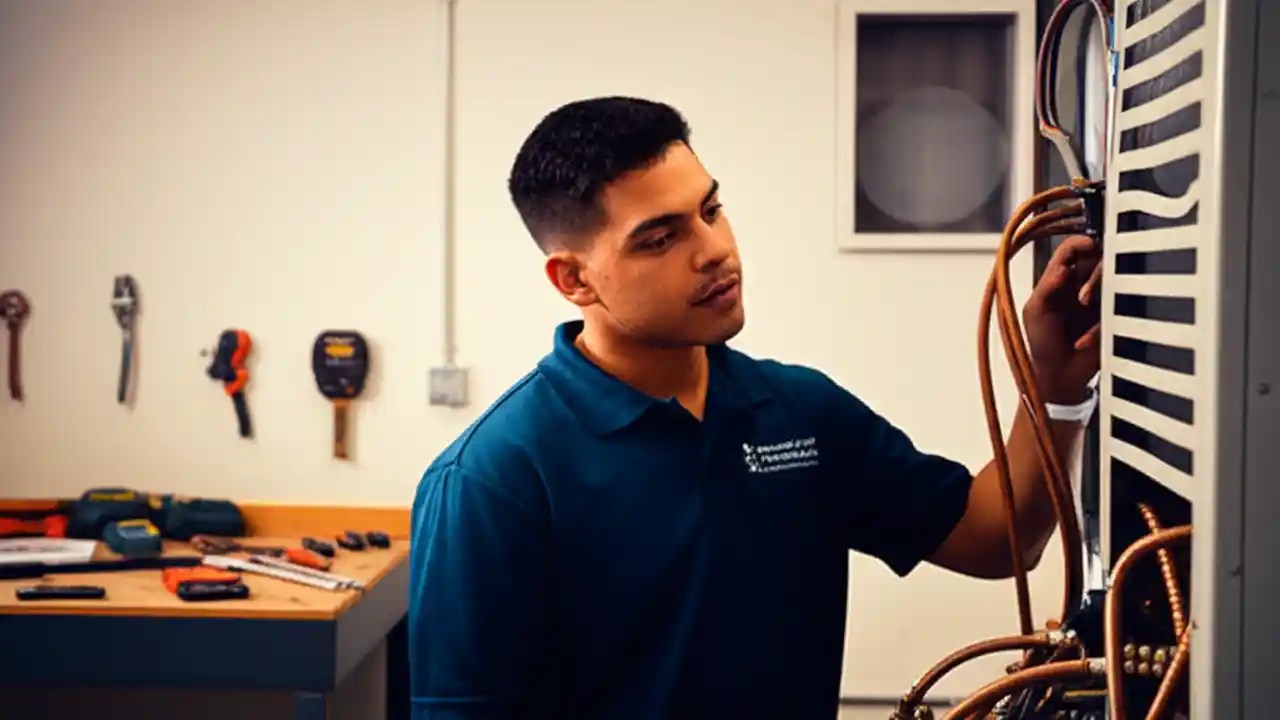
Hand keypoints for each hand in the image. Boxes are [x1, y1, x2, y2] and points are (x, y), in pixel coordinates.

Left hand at [1022, 235, 1101, 403]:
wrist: (1058, 377)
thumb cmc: (1042, 343)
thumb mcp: (1035, 311)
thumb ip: (1046, 286)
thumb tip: (1063, 268)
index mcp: (1061, 280)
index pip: (1073, 250)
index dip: (1082, 243)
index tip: (1090, 244)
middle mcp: (1083, 286)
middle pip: (1100, 260)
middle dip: (1094, 274)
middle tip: (1082, 297)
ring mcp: (1102, 301)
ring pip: (1114, 281)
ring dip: (1099, 293)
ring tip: (1084, 308)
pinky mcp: (1115, 320)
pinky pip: (1119, 312)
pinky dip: (1097, 328)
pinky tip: (1082, 341)